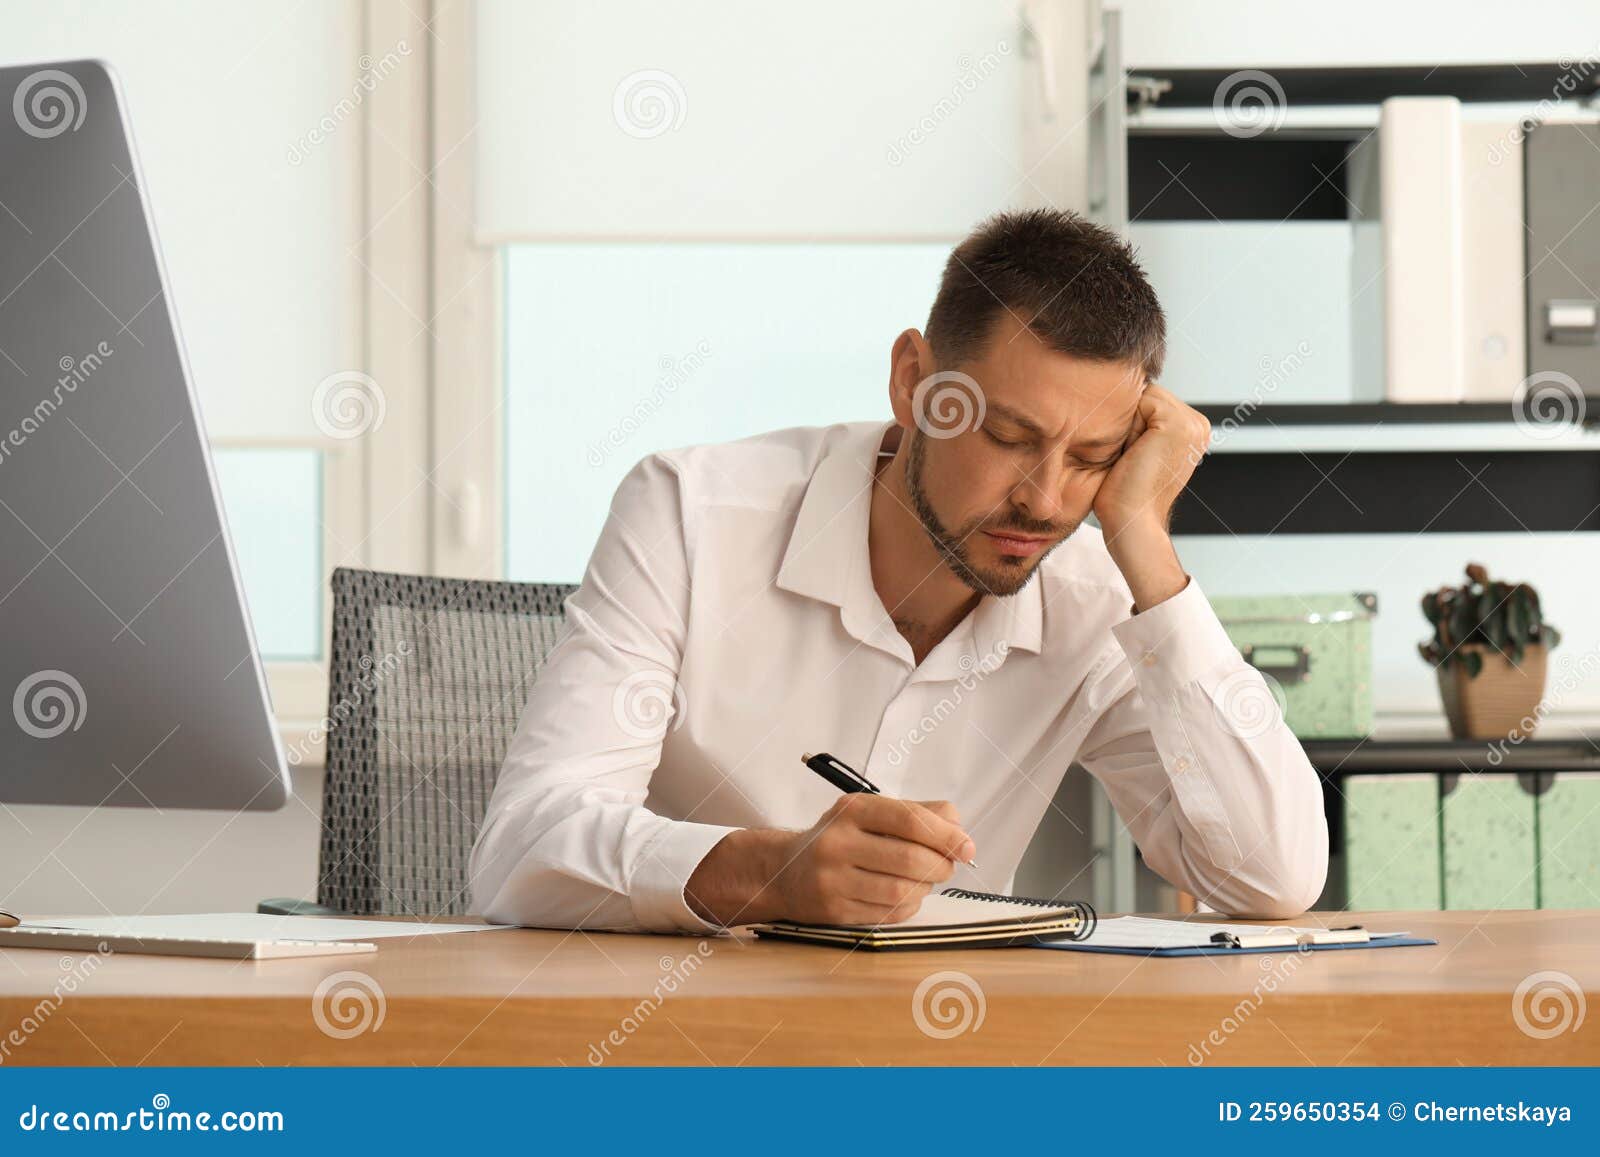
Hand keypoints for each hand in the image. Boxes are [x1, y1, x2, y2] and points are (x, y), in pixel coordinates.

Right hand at [685, 796, 975, 926]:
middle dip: (941, 865)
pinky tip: (903, 896)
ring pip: (902, 890)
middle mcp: (837, 842)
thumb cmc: (840, 840)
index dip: (945, 835)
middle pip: (910, 858)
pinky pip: (889, 913)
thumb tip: (957, 827)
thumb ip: (917, 814)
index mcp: (852, 810)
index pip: (909, 819)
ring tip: (924, 880)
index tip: (967, 845)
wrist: (784, 872)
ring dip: (926, 888)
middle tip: (947, 866)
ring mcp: (832, 879)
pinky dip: (909, 906)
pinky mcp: (834, 910)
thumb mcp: (870, 814)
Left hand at [1092, 382, 1209, 537]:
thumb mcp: (1136, 447)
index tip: (1132, 457)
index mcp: (1192, 429)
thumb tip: (1121, 389)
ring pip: (1141, 396)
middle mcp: (1198, 423)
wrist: (1131, 522)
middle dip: (1127, 420)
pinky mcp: (1178, 424)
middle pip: (1145, 394)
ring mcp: (1193, 423)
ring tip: (1134, 456)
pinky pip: (1139, 402)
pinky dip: (1127, 428)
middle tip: (1132, 458)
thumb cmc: (1124, 493)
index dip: (1128, 422)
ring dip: (1127, 425)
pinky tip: (1134, 453)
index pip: (1148, 399)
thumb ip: (1139, 419)